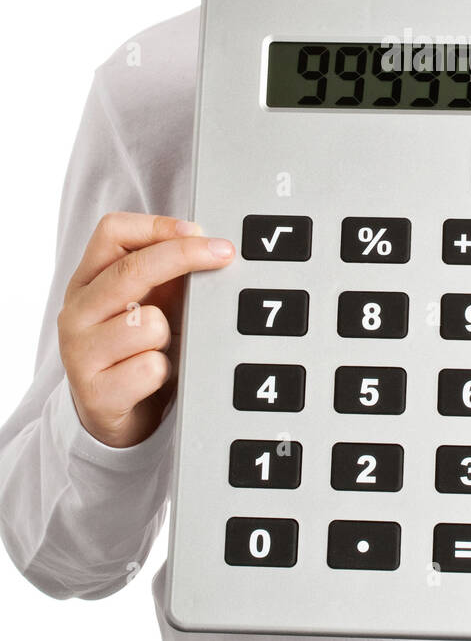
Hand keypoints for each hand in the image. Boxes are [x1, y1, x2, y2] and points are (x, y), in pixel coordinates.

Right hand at [58, 212, 234, 448]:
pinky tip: (150, 378)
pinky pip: (152, 368)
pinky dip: (163, 373)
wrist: (108, 414)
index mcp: (87, 281)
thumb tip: (203, 242)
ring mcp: (80, 353)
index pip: (112, 232)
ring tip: (158, 348)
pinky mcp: (95, 393)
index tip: (197, 231)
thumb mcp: (145, 301)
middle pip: (131, 269)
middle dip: (185, 256)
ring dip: (167, 335)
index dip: (157, 225)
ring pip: (148, 323)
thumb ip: (163, 272)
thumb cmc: (132, 348)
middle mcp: (76, 312)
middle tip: (223, 254)